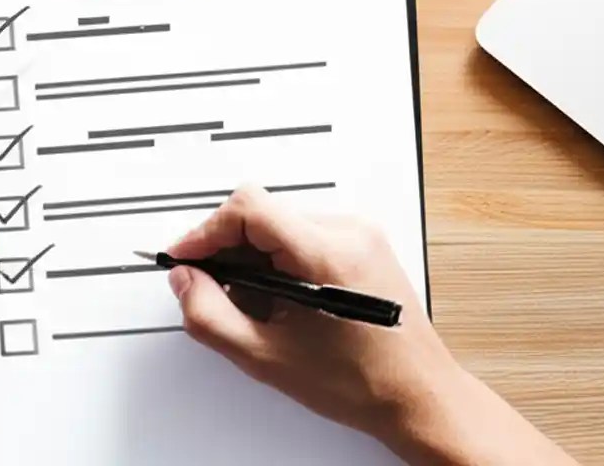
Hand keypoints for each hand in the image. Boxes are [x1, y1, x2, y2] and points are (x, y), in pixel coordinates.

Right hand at [167, 187, 453, 445]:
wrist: (417, 395)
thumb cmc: (362, 382)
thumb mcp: (266, 357)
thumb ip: (209, 316)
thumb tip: (185, 281)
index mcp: (326, 254)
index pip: (248, 208)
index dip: (206, 231)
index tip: (186, 256)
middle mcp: (348, 233)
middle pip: (263, 214)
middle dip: (229, 250)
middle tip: (213, 289)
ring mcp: (361, 236)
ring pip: (281, 224)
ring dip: (255, 257)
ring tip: (255, 306)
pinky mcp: (365, 245)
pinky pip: (305, 235)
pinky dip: (281, 261)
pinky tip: (282, 301)